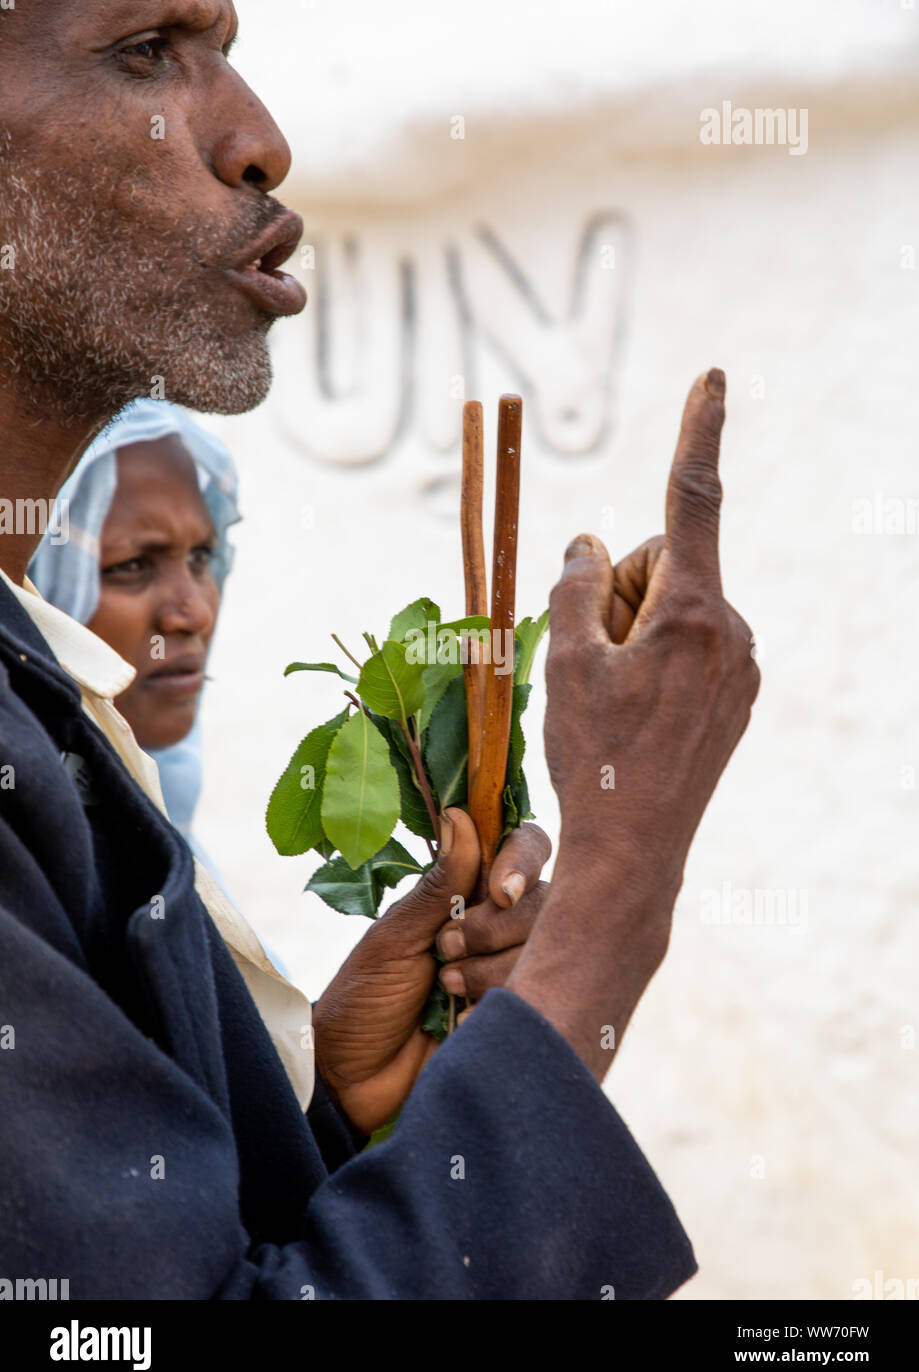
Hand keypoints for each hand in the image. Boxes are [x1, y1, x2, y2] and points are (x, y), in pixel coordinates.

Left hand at [312, 811, 550, 1135]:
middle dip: (494, 928)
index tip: (501, 891)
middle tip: (445, 950)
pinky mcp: (520, 1012)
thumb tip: (461, 815)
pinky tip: (464, 1018)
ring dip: (490, 970)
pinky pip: (540, 994)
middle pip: (542, 900)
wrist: (355, 1081)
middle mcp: (499, 925)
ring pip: (544, 948)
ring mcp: (513, 968)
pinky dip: (498, 1002)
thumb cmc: (364, 1000)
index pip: (521, 849)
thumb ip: (439, 886)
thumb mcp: (395, 938)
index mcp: (467, 893)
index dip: (521, 861)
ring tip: (446, 989)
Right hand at [544, 367, 759, 907]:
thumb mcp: (566, 662)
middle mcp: (732, 632)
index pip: (693, 502)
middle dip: (619, 591)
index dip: (697, 433)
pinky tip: (636, 713)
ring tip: (612, 698)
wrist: (635, 852)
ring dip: (633, 630)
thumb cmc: (594, 757)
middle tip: (592, 659)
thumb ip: (574, 587)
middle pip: (663, 563)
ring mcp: (741, 667)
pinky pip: (691, 644)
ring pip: (674, 606)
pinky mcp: (738, 695)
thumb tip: (586, 545)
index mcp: (695, 613)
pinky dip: (656, 656)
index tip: (714, 378)